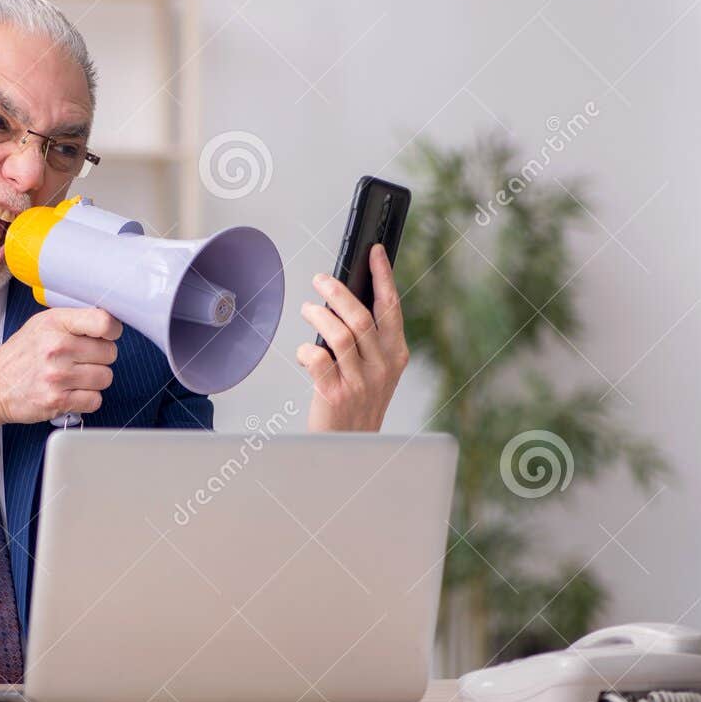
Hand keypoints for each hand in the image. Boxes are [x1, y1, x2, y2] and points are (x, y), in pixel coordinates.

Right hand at [0, 307, 121, 427]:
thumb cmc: (21, 354)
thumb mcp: (42, 324)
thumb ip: (74, 321)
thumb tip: (109, 325)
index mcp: (55, 323)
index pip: (103, 323)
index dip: (112, 331)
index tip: (107, 336)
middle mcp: (57, 347)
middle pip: (110, 353)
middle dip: (100, 358)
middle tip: (82, 361)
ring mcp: (58, 376)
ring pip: (105, 378)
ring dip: (94, 380)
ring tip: (75, 377)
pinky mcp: (58, 401)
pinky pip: (95, 400)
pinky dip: (87, 399)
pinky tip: (72, 392)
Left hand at [296, 244, 409, 431]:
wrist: (350, 448)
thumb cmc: (357, 405)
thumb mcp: (375, 372)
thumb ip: (368, 341)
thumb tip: (345, 300)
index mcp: (396, 356)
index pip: (391, 308)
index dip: (383, 276)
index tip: (373, 252)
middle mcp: (383, 368)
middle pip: (361, 317)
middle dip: (338, 291)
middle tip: (321, 280)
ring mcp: (361, 383)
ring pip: (339, 334)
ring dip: (318, 315)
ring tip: (307, 309)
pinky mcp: (336, 396)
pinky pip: (318, 359)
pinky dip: (306, 350)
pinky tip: (304, 352)